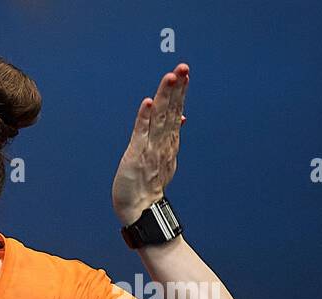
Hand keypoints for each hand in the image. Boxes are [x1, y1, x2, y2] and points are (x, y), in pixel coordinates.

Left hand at [112, 63, 188, 225]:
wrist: (140, 208)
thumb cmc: (148, 183)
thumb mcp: (164, 156)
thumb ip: (170, 136)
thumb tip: (180, 118)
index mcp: (169, 141)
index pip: (176, 111)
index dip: (180, 92)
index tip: (184, 73)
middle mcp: (163, 142)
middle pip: (171, 110)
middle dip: (177, 88)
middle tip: (182, 68)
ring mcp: (151, 147)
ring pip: (160, 117)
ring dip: (165, 97)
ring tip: (170, 78)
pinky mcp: (137, 154)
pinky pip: (141, 132)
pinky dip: (145, 117)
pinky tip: (148, 103)